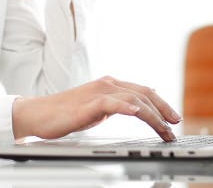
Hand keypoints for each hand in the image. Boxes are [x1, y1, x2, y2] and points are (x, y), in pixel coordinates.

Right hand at [11, 75, 181, 142]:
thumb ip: (114, 106)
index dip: (161, 104)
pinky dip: (127, 107)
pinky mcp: (87, 105)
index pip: (142, 92)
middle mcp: (106, 85)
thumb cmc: (64, 113)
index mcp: (109, 85)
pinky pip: (111, 104)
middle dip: (163, 110)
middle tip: (175, 126)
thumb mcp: (96, 109)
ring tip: (164, 128)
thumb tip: (134, 110)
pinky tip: (138, 114)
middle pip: (143, 94)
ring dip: (152, 115)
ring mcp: (97, 93)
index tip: (173, 118)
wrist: (37, 114)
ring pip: (133, 100)